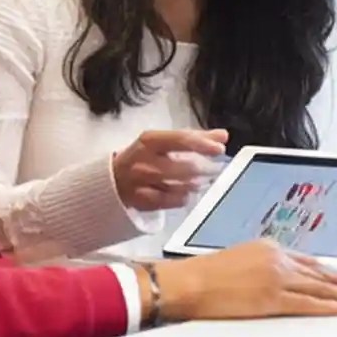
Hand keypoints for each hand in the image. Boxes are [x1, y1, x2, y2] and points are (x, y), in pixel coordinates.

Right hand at [112, 129, 227, 211]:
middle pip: (183, 166)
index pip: (180, 140)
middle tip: (216, 169)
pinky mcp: (143, 201)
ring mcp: (142, 182)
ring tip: (204, 180)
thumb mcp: (165, 141)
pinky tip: (188, 192)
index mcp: (150, 140)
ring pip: (180, 185)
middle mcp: (144, 160)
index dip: (202, 144)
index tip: (220, 149)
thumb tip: (223, 136)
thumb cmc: (146, 156)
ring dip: (197, 183)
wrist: (114, 179)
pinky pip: (173, 201)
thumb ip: (195, 137)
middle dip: (204, 169)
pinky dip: (185, 196)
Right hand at [148, 240, 336, 321]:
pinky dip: (328, 305)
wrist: (191, 282)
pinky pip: (308, 302)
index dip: (331, 272)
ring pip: (320, 286)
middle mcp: (278, 258)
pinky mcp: (273, 297)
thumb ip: (265, 265)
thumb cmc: (207, 274)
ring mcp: (277, 277)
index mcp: (270, 248)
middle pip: (320, 272)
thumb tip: (282, 277)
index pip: (309, 262)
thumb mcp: (241, 259)